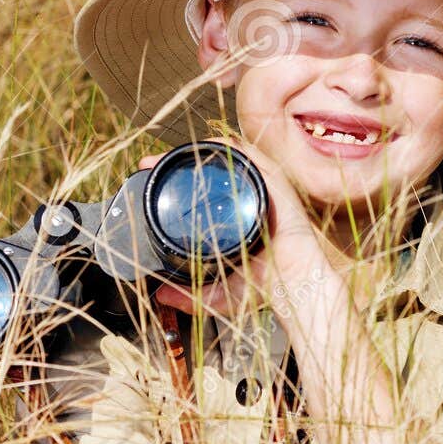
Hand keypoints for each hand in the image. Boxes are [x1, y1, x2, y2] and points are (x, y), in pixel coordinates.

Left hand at [143, 136, 335, 319]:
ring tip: (166, 156)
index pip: (199, 190)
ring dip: (193, 151)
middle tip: (148, 164)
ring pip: (224, 159)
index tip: (146, 178)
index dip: (172, 180)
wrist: (295, 286)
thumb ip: (189, 297)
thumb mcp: (219, 295)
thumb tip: (161, 295)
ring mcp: (260, 189)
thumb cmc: (266, 287)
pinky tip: (205, 146)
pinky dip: (228, 148)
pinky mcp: (274, 184)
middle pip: (207, 169)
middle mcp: (245, 198)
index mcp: (231, 216)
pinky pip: (250, 156)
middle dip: (175, 161)